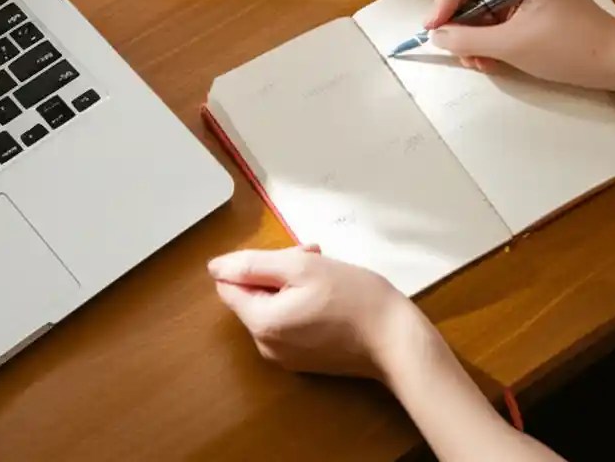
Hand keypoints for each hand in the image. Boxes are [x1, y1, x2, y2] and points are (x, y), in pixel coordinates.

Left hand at [209, 245, 433, 379]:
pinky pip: (289, 323)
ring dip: (292, 284)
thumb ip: (253, 265)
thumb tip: (215, 267)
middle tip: (314, 256)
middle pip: (252, 295)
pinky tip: (331, 296)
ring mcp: (285, 357)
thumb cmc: (354, 299)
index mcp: (260, 323)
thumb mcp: (301, 267)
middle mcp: (266, 346)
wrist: (399, 342)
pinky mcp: (304, 360)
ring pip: (272, 306)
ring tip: (326, 273)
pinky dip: (302, 304)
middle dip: (278, 271)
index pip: (229, 285)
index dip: (256, 263)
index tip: (291, 254)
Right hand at [426, 0, 614, 89]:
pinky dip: (483, 39)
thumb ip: (467, 39)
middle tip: (455, 48)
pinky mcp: (524, 7)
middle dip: (457, 20)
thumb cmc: (571, 46)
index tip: (436, 28)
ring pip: (474, 6)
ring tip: (476, 60)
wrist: (614, 62)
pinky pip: (489, 18)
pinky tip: (488, 59)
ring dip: (469, 35)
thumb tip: (436, 35)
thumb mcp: (512, 44)